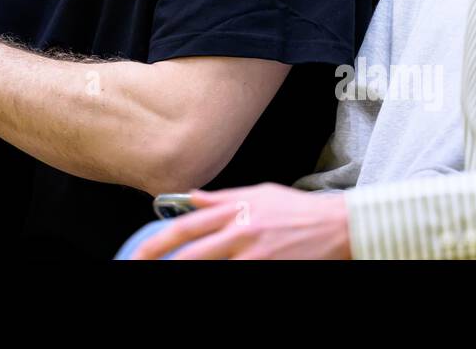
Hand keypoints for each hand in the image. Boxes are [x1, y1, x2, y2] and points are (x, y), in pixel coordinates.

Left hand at [129, 183, 351, 259]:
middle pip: (191, 254)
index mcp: (234, 209)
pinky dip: (222, 280)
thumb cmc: (298, 209)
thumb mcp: (258, 193)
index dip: (156, 244)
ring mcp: (255, 254)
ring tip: (168, 281)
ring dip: (187, 277)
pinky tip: (209, 282)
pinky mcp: (270, 268)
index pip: (185, 227)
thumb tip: (190, 198)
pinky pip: (237, 279)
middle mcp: (240, 231)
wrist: (339, 225)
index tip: (136, 256)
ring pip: (210, 270)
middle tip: (138, 270)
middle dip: (160, 263)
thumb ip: (222, 199)